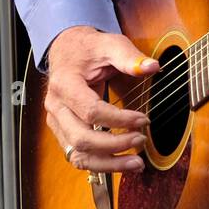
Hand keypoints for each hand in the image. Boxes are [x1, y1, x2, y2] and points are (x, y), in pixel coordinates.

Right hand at [43, 25, 159, 174]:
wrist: (67, 50)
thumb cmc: (88, 48)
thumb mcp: (110, 45)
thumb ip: (130, 57)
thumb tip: (153, 67)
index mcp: (64, 83)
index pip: (91, 111)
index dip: (119, 120)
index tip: (144, 119)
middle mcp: (56, 106)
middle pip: (81, 138)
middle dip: (114, 145)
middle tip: (141, 139)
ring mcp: (57, 122)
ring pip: (78, 154)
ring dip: (108, 163)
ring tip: (136, 164)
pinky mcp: (63, 132)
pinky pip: (78, 155)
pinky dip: (101, 164)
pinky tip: (123, 163)